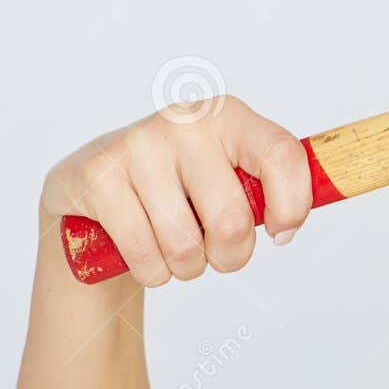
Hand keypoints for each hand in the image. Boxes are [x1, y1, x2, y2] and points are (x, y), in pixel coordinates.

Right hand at [41, 96, 310, 286]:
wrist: (95, 194)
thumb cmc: (180, 192)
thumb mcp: (229, 178)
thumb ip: (270, 188)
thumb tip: (292, 222)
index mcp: (229, 116)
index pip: (283, 156)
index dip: (292, 206)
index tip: (282, 232)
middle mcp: (184, 121)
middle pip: (233, 220)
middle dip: (231, 256)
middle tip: (216, 251)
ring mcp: (136, 145)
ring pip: (186, 246)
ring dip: (188, 268)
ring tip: (176, 248)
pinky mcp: (96, 176)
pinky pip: (145, 255)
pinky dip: (152, 271)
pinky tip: (143, 250)